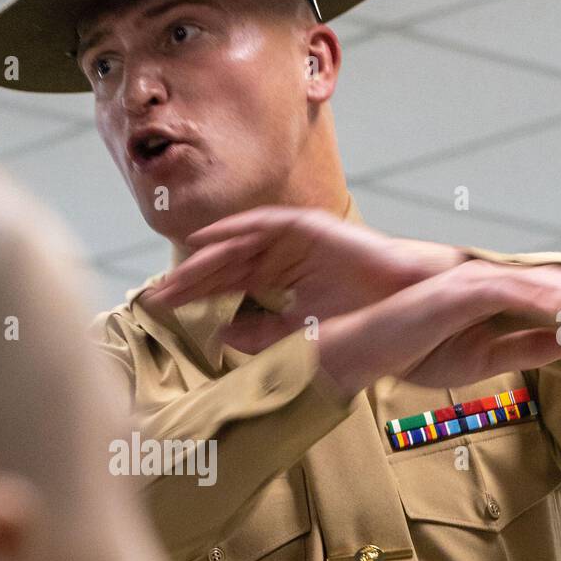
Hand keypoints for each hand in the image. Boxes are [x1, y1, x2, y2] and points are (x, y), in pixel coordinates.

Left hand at [140, 205, 466, 344]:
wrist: (405, 303)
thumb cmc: (360, 317)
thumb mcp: (299, 333)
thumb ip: (262, 335)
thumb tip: (221, 337)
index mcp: (278, 280)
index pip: (226, 285)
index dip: (195, 295)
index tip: (163, 308)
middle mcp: (280, 257)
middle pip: (225, 265)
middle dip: (190, 279)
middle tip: (156, 295)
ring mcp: (293, 241)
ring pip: (239, 244)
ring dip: (206, 257)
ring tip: (176, 274)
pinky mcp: (309, 227)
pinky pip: (265, 223)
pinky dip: (235, 228)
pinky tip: (207, 240)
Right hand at [320, 259, 560, 400]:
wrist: (361, 351)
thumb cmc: (408, 349)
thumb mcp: (482, 359)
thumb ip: (524, 349)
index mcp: (495, 295)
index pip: (552, 294)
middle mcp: (490, 281)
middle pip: (555, 284)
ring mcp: (476, 282)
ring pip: (543, 285)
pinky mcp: (463, 290)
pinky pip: (514, 292)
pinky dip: (546, 302)